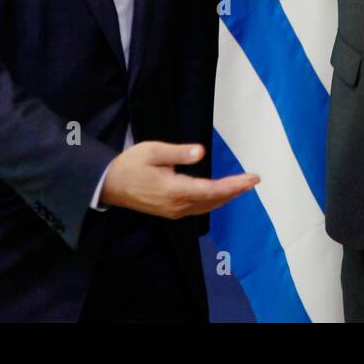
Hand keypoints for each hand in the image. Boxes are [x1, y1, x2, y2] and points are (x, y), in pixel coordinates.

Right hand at [99, 141, 258, 217]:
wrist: (109, 185)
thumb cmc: (130, 164)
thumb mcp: (153, 151)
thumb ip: (178, 153)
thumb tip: (200, 152)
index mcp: (174, 190)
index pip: (212, 190)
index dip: (234, 185)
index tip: (252, 178)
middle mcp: (177, 205)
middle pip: (214, 200)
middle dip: (235, 191)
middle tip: (254, 181)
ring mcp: (174, 211)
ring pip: (207, 207)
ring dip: (226, 197)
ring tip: (243, 187)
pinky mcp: (171, 212)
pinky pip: (199, 208)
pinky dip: (214, 201)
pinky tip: (221, 195)